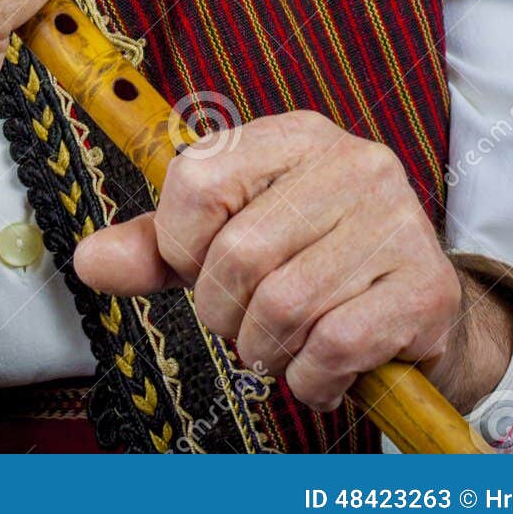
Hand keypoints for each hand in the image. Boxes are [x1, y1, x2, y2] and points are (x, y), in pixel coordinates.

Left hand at [73, 110, 512, 412]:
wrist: (420, 311)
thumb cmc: (312, 266)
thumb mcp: (230, 240)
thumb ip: (159, 248)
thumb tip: (89, 260)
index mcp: (294, 135)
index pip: (196, 180)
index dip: (182, 247)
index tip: (204, 267)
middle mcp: (351, 162)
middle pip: (238, 254)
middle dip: (225, 312)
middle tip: (246, 322)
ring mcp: (395, 221)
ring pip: (283, 306)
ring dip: (268, 349)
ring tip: (285, 343)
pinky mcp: (423, 286)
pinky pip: (332, 346)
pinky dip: (311, 378)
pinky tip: (321, 369)